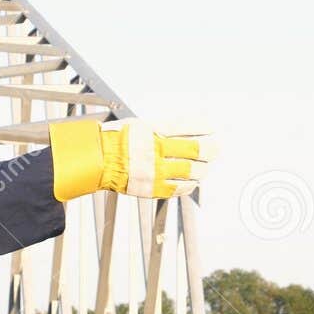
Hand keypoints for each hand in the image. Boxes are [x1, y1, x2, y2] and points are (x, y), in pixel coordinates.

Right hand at [48, 118, 212, 201]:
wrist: (97, 162)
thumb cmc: (116, 141)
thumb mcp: (138, 125)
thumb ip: (161, 128)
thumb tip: (187, 129)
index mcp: (152, 131)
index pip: (185, 127)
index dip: (202, 127)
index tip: (211, 128)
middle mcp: (155, 150)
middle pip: (195, 149)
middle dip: (210, 149)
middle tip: (216, 148)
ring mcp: (155, 170)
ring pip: (191, 170)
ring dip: (202, 168)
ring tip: (204, 166)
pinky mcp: (152, 188)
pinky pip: (179, 188)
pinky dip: (190, 184)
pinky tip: (192, 181)